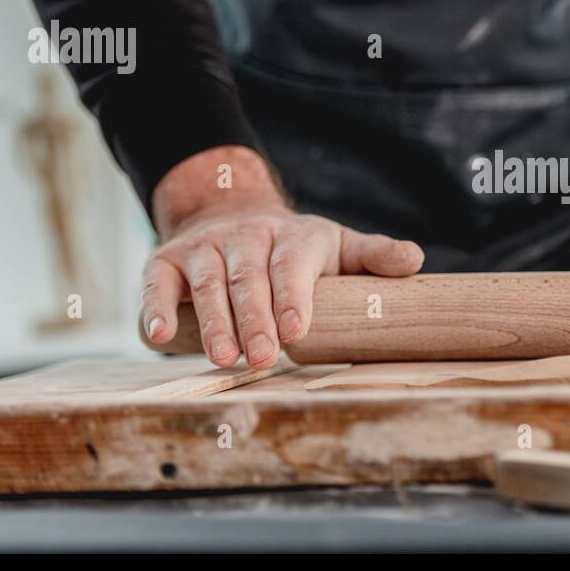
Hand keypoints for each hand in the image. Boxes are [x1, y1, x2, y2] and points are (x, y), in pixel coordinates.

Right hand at [140, 146, 423, 367]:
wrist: (229, 211)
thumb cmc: (294, 247)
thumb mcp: (336, 244)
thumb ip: (373, 255)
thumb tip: (414, 261)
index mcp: (292, 237)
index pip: (292, 266)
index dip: (292, 297)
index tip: (296, 332)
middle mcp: (244, 238)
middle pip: (247, 279)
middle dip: (253, 320)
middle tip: (260, 358)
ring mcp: (203, 248)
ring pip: (206, 284)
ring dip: (212, 322)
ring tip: (223, 358)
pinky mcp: (166, 261)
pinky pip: (157, 284)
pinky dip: (155, 308)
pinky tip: (159, 336)